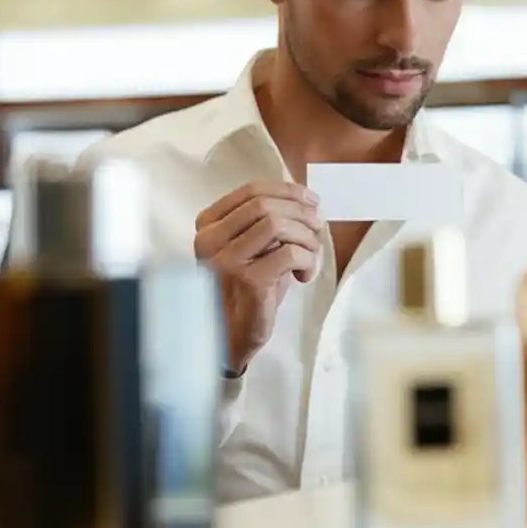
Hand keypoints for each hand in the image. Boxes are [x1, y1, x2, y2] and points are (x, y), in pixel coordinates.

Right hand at [194, 181, 324, 373]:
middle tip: (318, 228)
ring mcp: (226, 259)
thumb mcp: (252, 249)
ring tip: (311, 254)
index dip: (287, 191)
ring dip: (305, 237)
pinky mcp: (247, 280)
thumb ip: (267, 223)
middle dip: (301, 213)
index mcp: (208, 225)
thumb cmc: (245, 291)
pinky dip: (307, 260)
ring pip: (277, 225)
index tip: (312, 200)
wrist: (230, 337)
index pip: (251, 190)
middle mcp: (210, 238)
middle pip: (265, 205)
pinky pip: (289, 253)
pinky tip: (304, 276)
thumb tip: (306, 201)